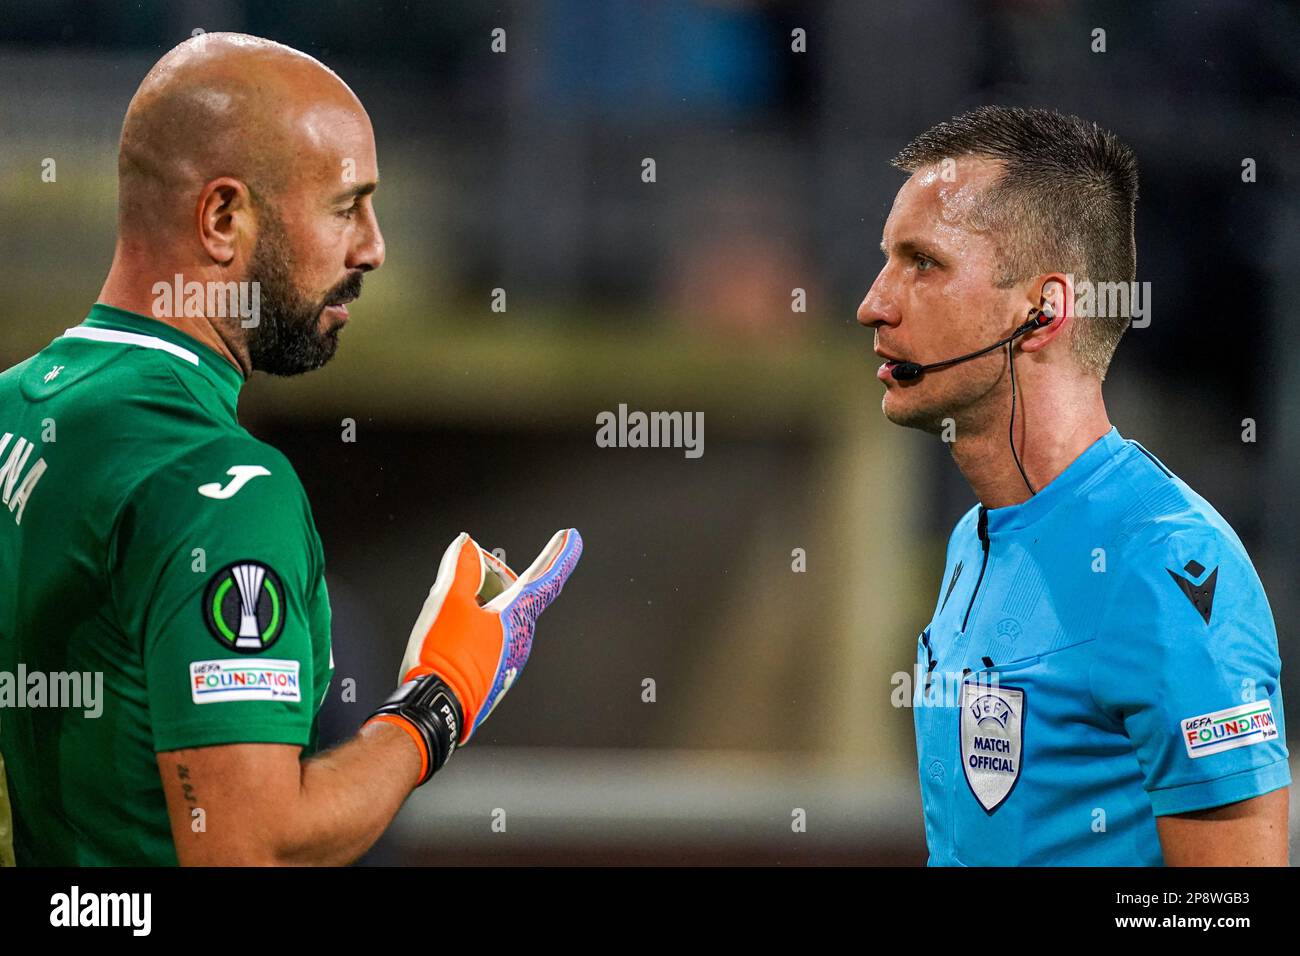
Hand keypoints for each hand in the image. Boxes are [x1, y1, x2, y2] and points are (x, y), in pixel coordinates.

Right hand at [366, 529, 581, 783]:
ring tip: (454, 605)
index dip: (560, 553)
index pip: (546, 576)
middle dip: (497, 578)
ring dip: (483, 604)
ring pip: (502, 619)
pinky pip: (493, 640)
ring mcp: (511, 660)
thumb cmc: (444, 657)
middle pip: (517, 595)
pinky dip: (478, 627)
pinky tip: (453, 634)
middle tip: (473, 568)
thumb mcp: (446, 602)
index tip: (572, 536)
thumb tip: (466, 543)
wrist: (434, 712)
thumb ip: (459, 568)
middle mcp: (521, 639)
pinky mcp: (497, 676)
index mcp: (516, 616)